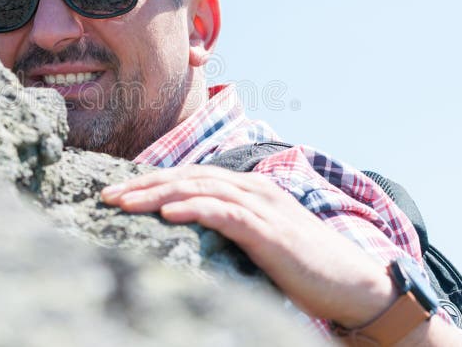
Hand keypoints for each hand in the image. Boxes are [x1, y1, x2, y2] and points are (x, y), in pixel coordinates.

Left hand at [101, 165, 395, 326]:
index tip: (118, 193)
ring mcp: (262, 207)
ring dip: (158, 195)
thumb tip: (190, 232)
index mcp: (249, 189)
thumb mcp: (259, 241)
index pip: (191, 177)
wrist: (354, 284)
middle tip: (107, 197)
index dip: (152, 182)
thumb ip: (229, 229)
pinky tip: (168, 213)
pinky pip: (226, 214)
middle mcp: (253, 189)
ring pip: (200, 190)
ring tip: (124, 203)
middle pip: (188, 178)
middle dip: (143, 185)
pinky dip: (195, 209)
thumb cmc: (304, 266)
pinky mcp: (270, 232)